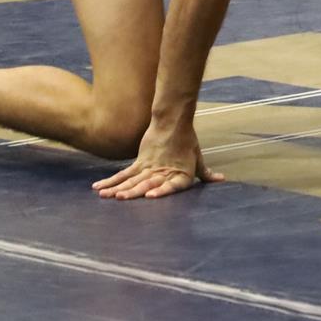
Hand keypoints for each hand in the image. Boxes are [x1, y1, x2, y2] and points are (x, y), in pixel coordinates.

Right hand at [92, 121, 223, 199]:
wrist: (173, 122)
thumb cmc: (187, 142)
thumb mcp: (198, 159)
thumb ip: (206, 174)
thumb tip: (220, 179)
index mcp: (180, 175)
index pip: (171, 185)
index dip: (162, 191)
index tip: (151, 197)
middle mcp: (163, 172)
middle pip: (146, 183)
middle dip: (133, 192)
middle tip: (120, 199)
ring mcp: (149, 167)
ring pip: (132, 179)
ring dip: (118, 188)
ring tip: (107, 196)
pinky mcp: (140, 162)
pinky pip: (124, 173)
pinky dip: (111, 181)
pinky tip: (100, 187)